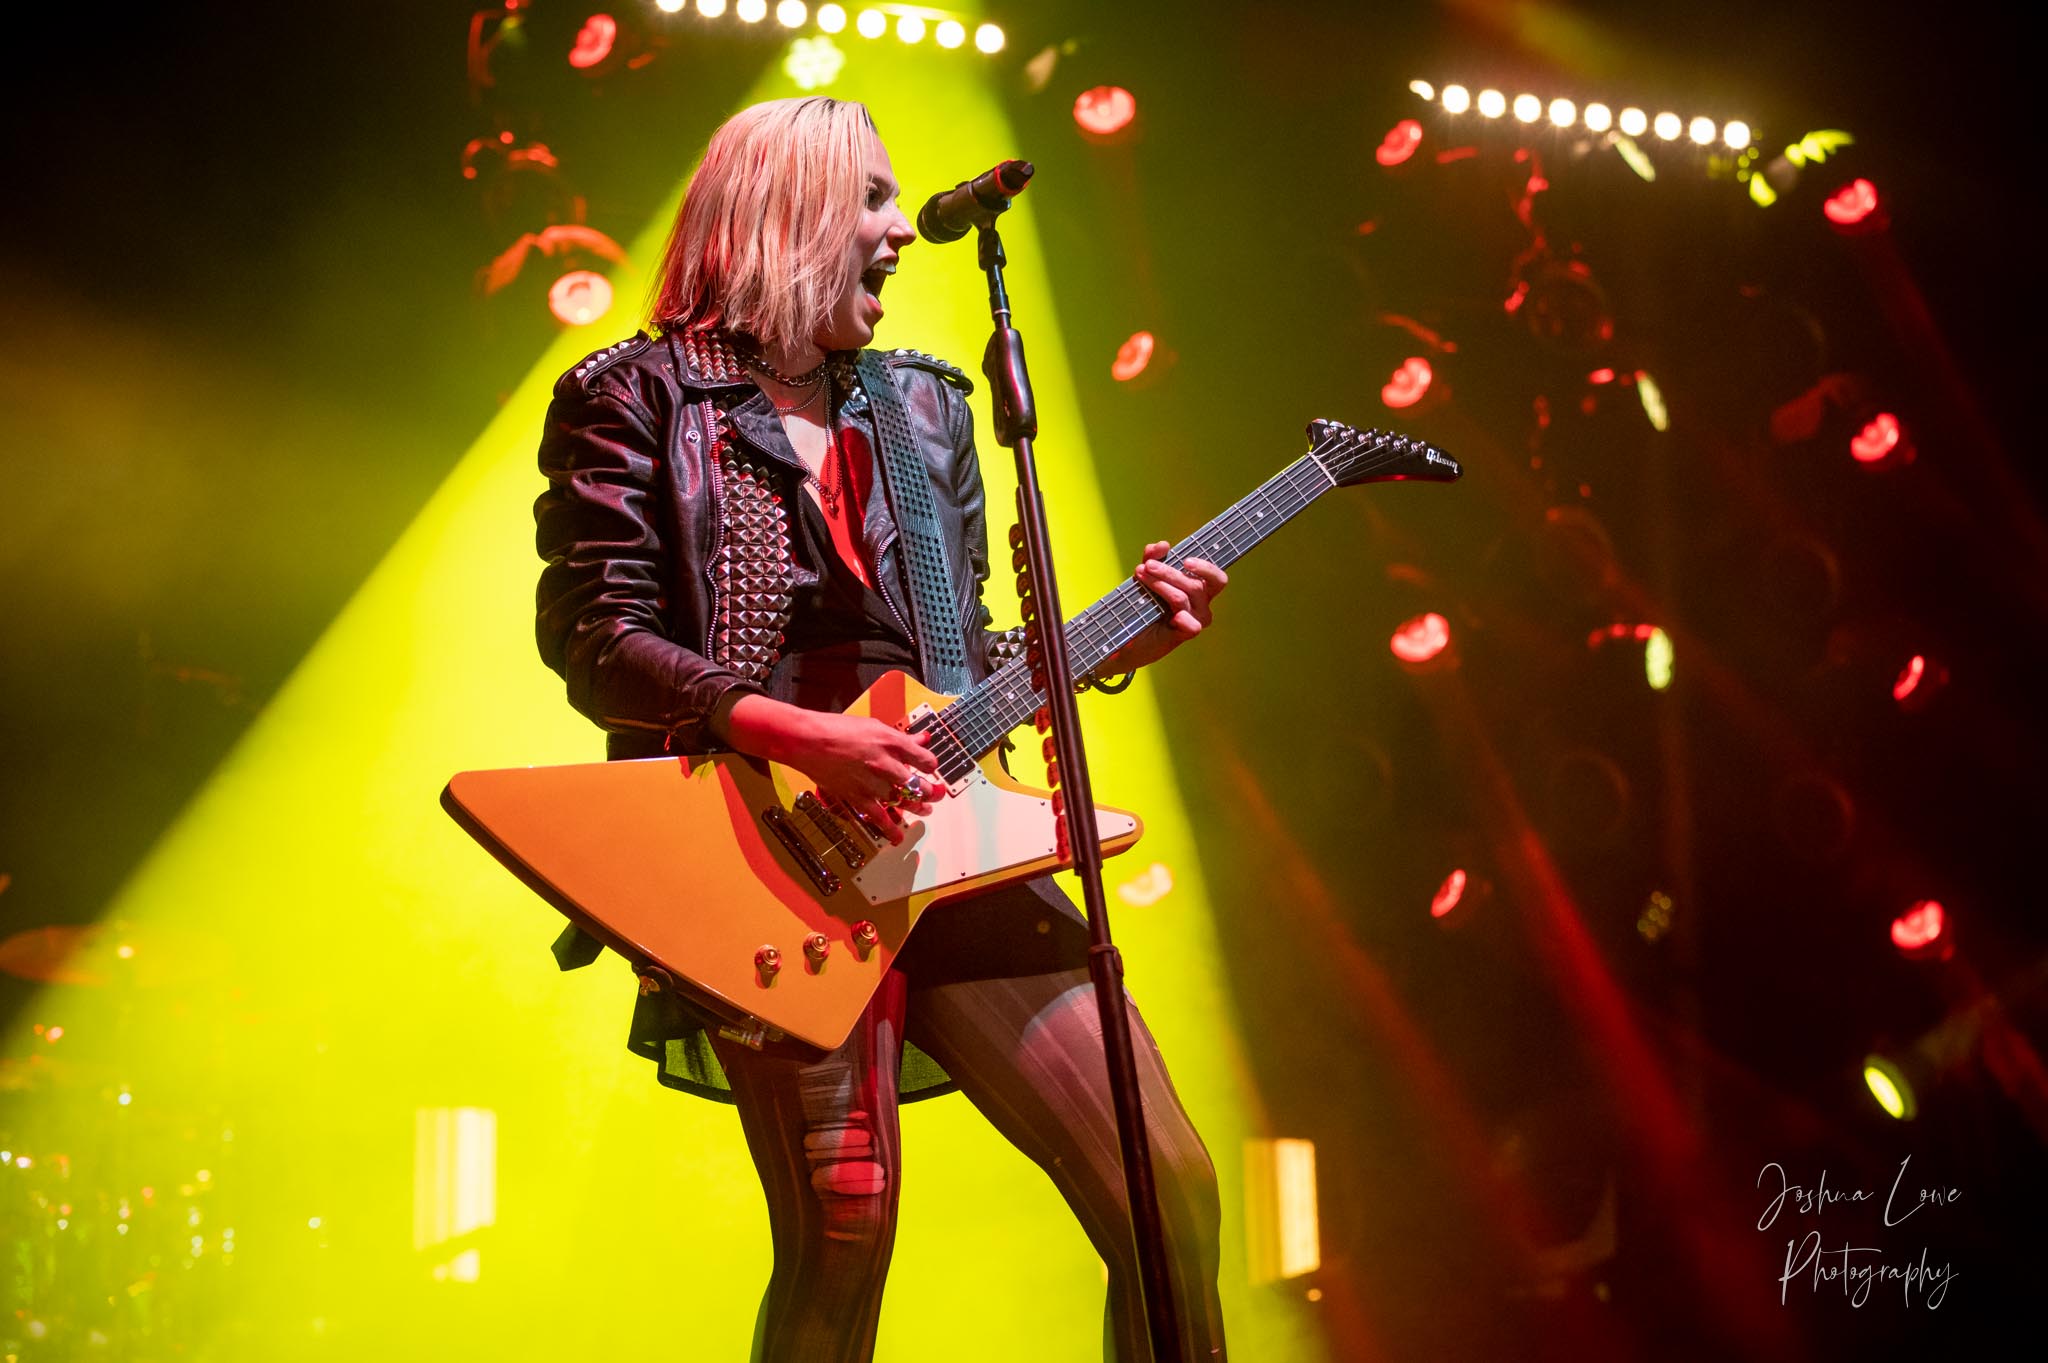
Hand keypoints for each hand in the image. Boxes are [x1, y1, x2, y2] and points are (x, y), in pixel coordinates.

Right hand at [722, 696, 943, 842]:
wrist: (809, 741)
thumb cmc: (837, 729)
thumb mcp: (874, 726)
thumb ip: (901, 736)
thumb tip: (921, 738)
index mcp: (892, 742)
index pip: (925, 759)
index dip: (932, 766)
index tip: (931, 769)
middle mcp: (886, 763)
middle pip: (919, 784)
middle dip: (932, 792)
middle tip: (936, 794)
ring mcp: (873, 782)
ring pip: (904, 801)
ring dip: (918, 807)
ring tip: (924, 810)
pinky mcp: (858, 796)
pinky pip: (880, 817)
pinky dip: (891, 829)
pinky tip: (898, 836)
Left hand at [1105, 541, 1227, 673]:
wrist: (1126, 632)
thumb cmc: (1142, 602)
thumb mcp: (1146, 575)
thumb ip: (1153, 557)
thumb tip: (1162, 545)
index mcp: (1200, 591)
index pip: (1217, 579)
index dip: (1207, 568)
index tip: (1185, 561)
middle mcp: (1201, 606)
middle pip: (1195, 586)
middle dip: (1168, 572)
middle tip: (1147, 566)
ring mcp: (1193, 621)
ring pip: (1182, 598)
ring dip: (1160, 585)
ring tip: (1141, 577)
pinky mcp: (1182, 636)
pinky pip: (1191, 625)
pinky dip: (1182, 618)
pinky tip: (1172, 617)